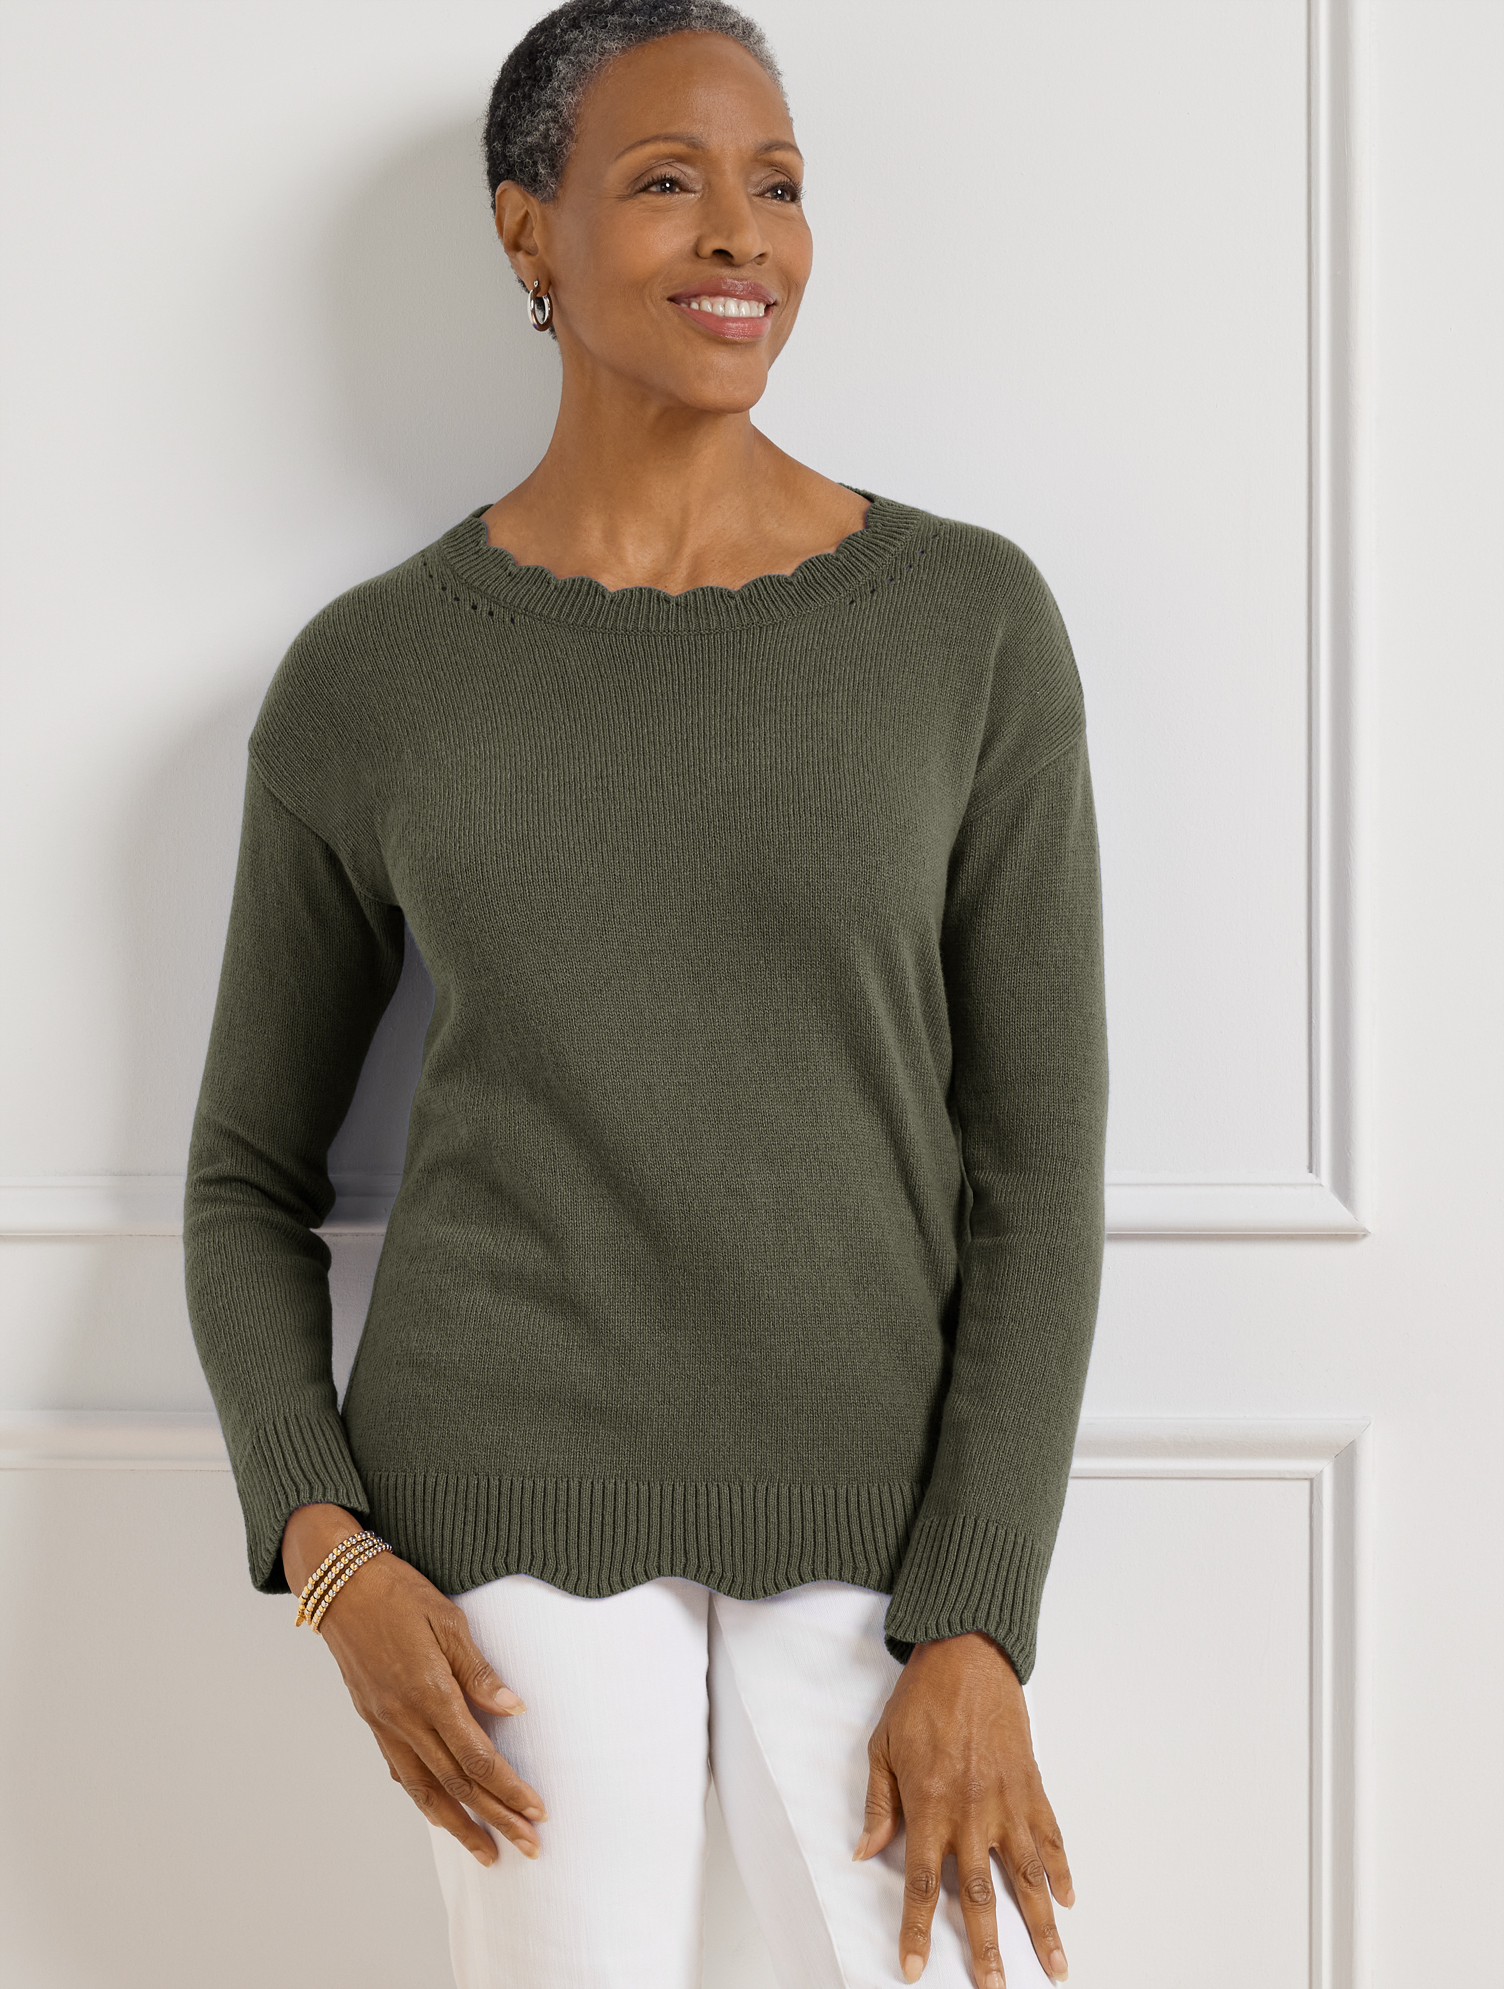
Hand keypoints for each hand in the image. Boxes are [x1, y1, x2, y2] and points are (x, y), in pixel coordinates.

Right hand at [280, 1503, 546, 1865]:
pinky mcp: (373, 1721)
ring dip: (459, 1825)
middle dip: (495, 1818)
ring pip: (425, 1789)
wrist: (340, 1586)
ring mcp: (385, 1724)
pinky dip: (425, 1800)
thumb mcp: (448, 1621)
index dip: (508, 1788)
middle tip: (528, 1847)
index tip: (536, 1810)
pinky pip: (402, 1772)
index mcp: (429, 1693)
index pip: (477, 1756)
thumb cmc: (399, 1594)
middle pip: (456, 1783)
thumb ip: (479, 1671)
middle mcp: (405, 1718)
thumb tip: (514, 1708)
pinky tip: (442, 1814)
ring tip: (487, 1852)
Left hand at [854, 1630, 1072, 1984]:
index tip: (914, 1969)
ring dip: (1042, 1925)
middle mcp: (972, 1812)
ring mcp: (1008, 1800)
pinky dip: (1060, 1868)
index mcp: (930, 1807)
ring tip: (1056, 1965)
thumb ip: (880, 1805)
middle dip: (988, 1950)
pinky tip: (1067, 1898)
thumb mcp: (883, 1748)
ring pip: (1028, 1876)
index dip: (917, 1931)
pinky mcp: (1031, 1783)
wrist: (966, 1654)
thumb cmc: (921, 1699)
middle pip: (980, 1896)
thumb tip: (866, 1853)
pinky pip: (1050, 1834)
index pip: (923, 1884)